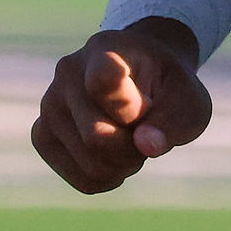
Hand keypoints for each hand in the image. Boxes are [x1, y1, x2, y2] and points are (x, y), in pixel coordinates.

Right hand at [31, 20, 211, 193]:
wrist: (143, 78)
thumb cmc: (167, 87)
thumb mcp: (189, 97)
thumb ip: (173, 119)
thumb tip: (146, 146)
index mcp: (108, 50)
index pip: (103, 80)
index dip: (122, 105)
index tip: (141, 108)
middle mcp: (68, 72)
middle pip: (98, 138)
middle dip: (135, 148)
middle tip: (148, 130)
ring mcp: (49, 104)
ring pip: (90, 164)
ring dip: (124, 165)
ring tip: (132, 138)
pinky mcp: (42, 135)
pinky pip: (81, 180)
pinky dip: (108, 178)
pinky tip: (115, 155)